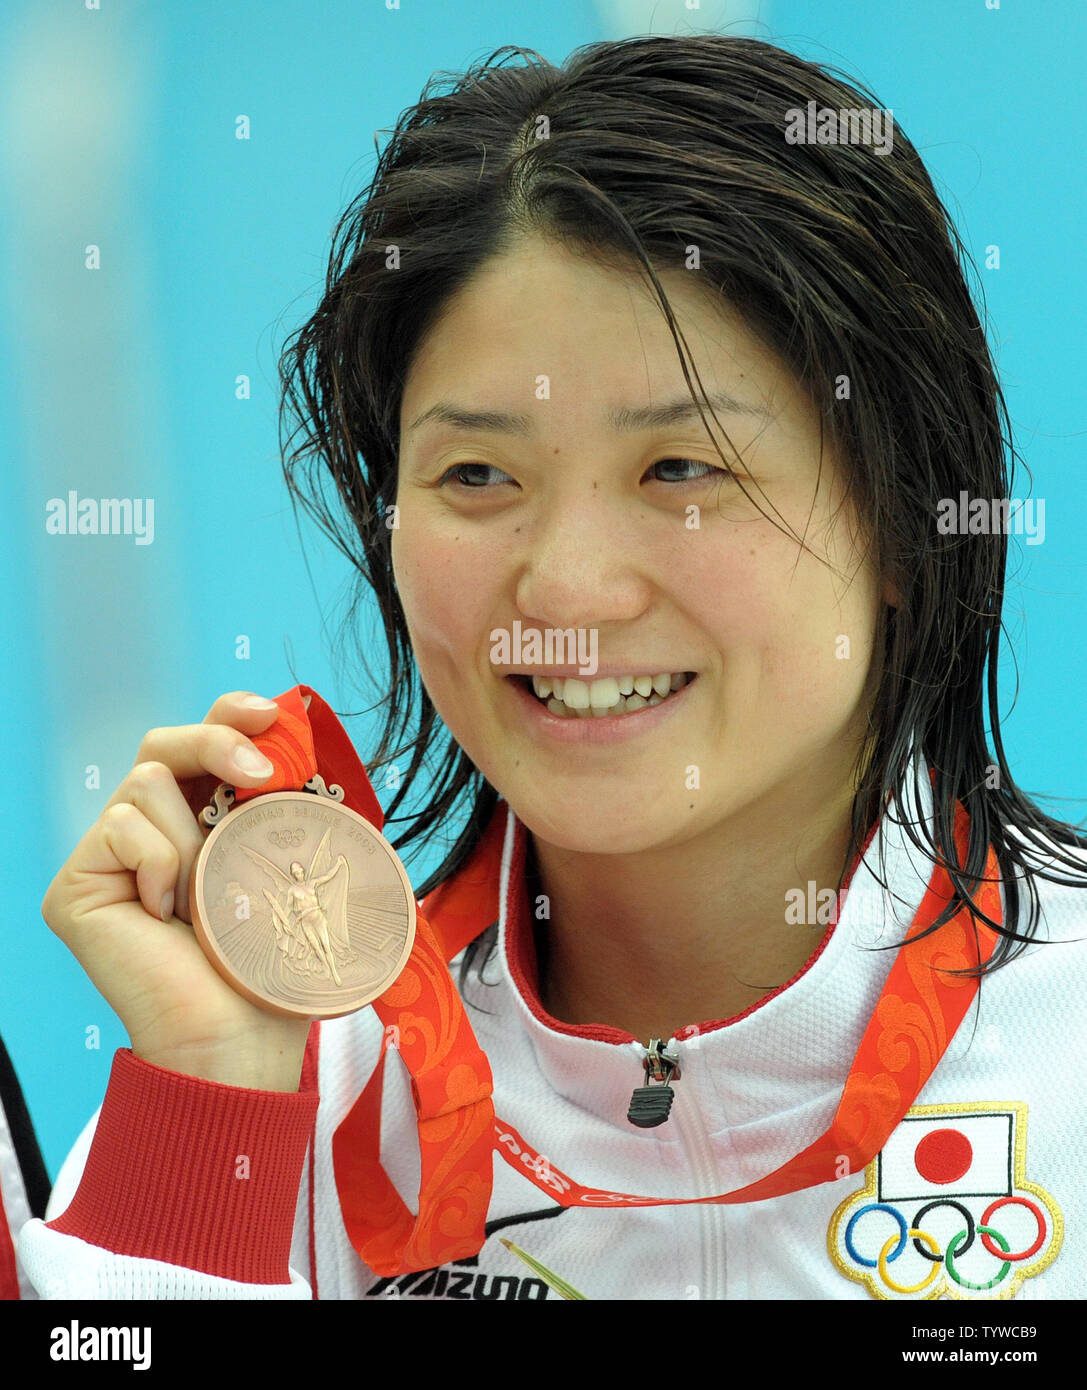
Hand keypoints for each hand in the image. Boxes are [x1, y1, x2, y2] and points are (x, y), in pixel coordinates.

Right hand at [41, 691, 312, 1090]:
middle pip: (162, 743)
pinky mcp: (76, 884)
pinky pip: (121, 828)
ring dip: (194, 835)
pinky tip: (167, 914)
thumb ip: (280, 803)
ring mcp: (107, 859)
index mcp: (199, 823)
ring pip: (145, 782)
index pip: (201, 744)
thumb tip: (297, 737)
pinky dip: (160, 863)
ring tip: (206, 894)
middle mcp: (148, 833)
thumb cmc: (269, 962)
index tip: (271, 714)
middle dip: (215, 739)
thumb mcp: (284, 864)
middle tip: (262, 773)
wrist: (240, 1034)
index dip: (228, 714)